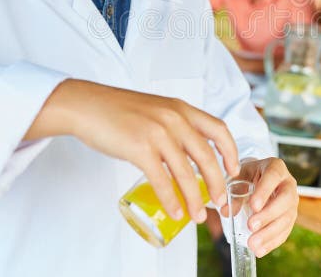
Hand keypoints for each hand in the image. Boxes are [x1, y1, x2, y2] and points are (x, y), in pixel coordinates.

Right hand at [28, 79, 239, 223]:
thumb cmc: (118, 110)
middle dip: (217, 183)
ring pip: (186, 172)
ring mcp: (158, 133)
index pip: (218, 129)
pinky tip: (175, 211)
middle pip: (207, 156)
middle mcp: (175, 118)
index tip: (233, 169)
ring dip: (196, 198)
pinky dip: (171, 199)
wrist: (88, 105)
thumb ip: (174, 124)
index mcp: (181, 108)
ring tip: (198, 215)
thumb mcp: (156, 109)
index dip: (230, 151)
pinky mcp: (140, 148)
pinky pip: (162, 180)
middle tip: (220, 201)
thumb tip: (186, 152)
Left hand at [220, 157, 297, 256]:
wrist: (258, 179)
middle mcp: (288, 184)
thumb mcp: (239, 177)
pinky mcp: (289, 217)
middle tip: (251, 226)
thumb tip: (226, 211)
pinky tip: (260, 250)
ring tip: (253, 245)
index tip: (253, 205)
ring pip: (287, 218)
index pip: (273, 176)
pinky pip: (285, 231)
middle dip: (269, 214)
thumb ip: (232, 191)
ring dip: (270, 233)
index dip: (264, 191)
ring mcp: (292, 202)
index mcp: (276, 168)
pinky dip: (272, 242)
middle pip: (285, 199)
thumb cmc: (248, 176)